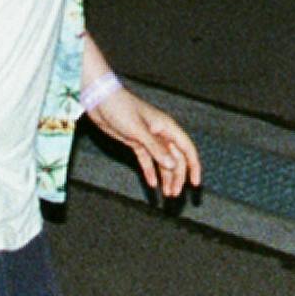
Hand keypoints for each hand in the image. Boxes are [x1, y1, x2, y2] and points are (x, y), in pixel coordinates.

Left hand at [88, 86, 201, 200]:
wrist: (100, 101)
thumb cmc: (120, 108)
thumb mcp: (138, 130)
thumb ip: (156, 148)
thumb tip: (173, 165)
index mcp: (167, 127)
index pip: (187, 148)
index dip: (194, 166)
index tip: (195, 183)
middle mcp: (161, 133)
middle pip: (176, 158)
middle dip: (177, 177)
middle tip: (174, 194)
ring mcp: (148, 138)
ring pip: (162, 161)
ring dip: (166, 177)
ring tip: (167, 193)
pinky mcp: (136, 142)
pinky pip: (147, 160)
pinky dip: (150, 172)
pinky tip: (153, 184)